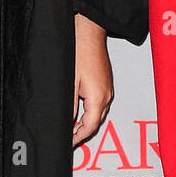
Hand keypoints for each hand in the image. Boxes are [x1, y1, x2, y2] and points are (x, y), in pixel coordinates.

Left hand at [72, 15, 112, 146]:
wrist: (89, 33)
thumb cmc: (80, 52)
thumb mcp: (70, 82)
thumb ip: (69, 105)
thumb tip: (67, 122)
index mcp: (98, 97)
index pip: (90, 126)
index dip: (79, 138)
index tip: (69, 143)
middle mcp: (107, 94)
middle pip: (96, 122)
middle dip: (83, 132)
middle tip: (69, 138)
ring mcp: (108, 88)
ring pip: (99, 113)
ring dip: (87, 122)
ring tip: (72, 127)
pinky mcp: (106, 83)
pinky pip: (101, 103)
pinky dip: (91, 111)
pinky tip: (80, 111)